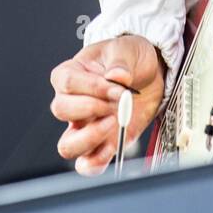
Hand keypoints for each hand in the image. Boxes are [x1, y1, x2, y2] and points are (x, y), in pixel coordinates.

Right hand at [49, 34, 166, 176]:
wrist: (150, 76)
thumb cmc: (131, 59)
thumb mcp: (127, 49)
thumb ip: (120, 61)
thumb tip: (116, 76)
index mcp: (71, 72)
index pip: (67, 82)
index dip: (93, 87)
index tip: (118, 87)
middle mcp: (72, 102)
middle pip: (61, 110)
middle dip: (92, 108)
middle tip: (118, 102)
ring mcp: (84, 126)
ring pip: (67, 144)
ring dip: (90, 137)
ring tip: (114, 122)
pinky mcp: (100, 144)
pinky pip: (86, 164)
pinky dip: (96, 162)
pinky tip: (112, 147)